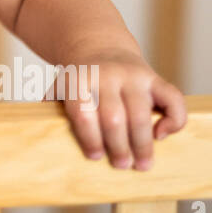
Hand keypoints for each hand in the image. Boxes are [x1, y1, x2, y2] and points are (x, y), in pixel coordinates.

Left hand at [47, 48, 186, 170]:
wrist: (99, 46)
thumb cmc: (79, 79)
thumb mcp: (61, 86)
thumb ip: (54, 107)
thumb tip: (38, 134)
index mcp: (79, 79)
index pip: (83, 111)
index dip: (89, 137)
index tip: (95, 157)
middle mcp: (107, 74)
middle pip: (114, 116)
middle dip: (118, 145)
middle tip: (121, 166)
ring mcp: (133, 75)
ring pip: (141, 112)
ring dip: (143, 143)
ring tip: (143, 164)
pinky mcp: (155, 77)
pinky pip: (172, 98)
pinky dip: (172, 120)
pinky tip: (161, 135)